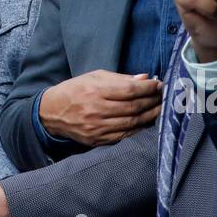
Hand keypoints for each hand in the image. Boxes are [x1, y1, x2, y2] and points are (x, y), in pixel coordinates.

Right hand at [38, 70, 162, 144]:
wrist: (52, 112)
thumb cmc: (76, 90)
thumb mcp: (94, 77)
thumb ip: (120, 78)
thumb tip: (144, 78)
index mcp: (96, 90)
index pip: (129, 90)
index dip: (148, 88)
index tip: (159, 84)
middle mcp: (96, 110)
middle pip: (133, 107)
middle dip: (152, 101)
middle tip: (164, 97)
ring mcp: (97, 127)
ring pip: (131, 123)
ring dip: (150, 116)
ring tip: (160, 109)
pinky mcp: (97, 139)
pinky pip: (124, 135)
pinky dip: (138, 129)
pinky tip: (146, 122)